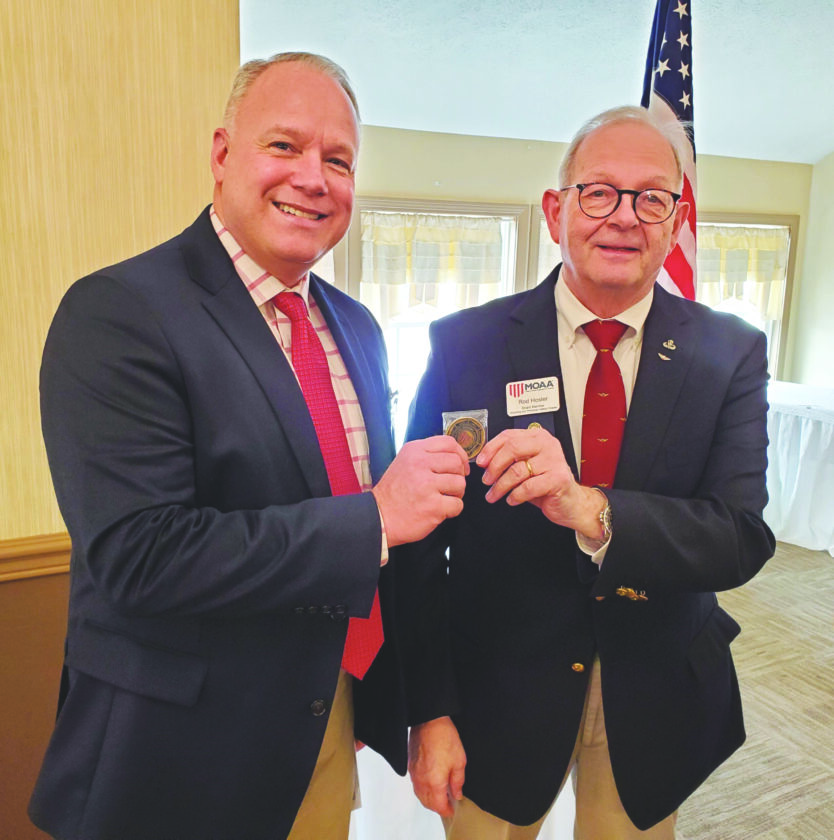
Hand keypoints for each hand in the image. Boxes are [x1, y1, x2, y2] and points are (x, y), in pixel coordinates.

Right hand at [372, 436, 468, 546]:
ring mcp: (427, 485)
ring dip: (456, 493)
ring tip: (444, 498)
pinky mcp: (433, 506)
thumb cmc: (393, 493)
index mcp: (414, 451)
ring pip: (460, 483)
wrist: (379, 517)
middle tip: (451, 486)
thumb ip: (426, 456)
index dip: (460, 455)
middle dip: (458, 476)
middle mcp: (420, 464)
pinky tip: (440, 510)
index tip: (461, 466)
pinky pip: (457, 504)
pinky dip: (452, 510)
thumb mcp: (404, 462)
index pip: (448, 443)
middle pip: (456, 463)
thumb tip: (455, 457)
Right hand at [408, 716, 466, 817]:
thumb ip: (457, 782)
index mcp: (434, 783)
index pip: (439, 806)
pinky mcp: (411, 765)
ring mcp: (414, 773)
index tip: (452, 810)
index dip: (446, 810)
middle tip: (447, 805)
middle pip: (427, 803)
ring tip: (440, 795)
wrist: (429, 721)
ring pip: (420, 795)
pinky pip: (415, 784)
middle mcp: (421, 781)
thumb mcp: (459, 761)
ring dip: (429, 799)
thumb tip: (456, 794)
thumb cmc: (444, 737)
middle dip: (437, 807)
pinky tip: (430, 784)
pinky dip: (422, 789)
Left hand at [476, 428, 604, 538]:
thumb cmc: (546, 483)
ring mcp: (554, 461)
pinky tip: (512, 499)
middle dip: (494, 467)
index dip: (490, 449)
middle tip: (486, 480)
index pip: (508, 436)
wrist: (570, 502)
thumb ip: (510, 458)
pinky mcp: (558, 479)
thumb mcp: (526, 466)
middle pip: (512, 449)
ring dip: (500, 486)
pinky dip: (515, 496)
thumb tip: (484, 460)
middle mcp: (547, 445)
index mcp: (538, 437)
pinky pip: (527, 487)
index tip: (481, 462)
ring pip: (517, 471)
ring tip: (494, 494)